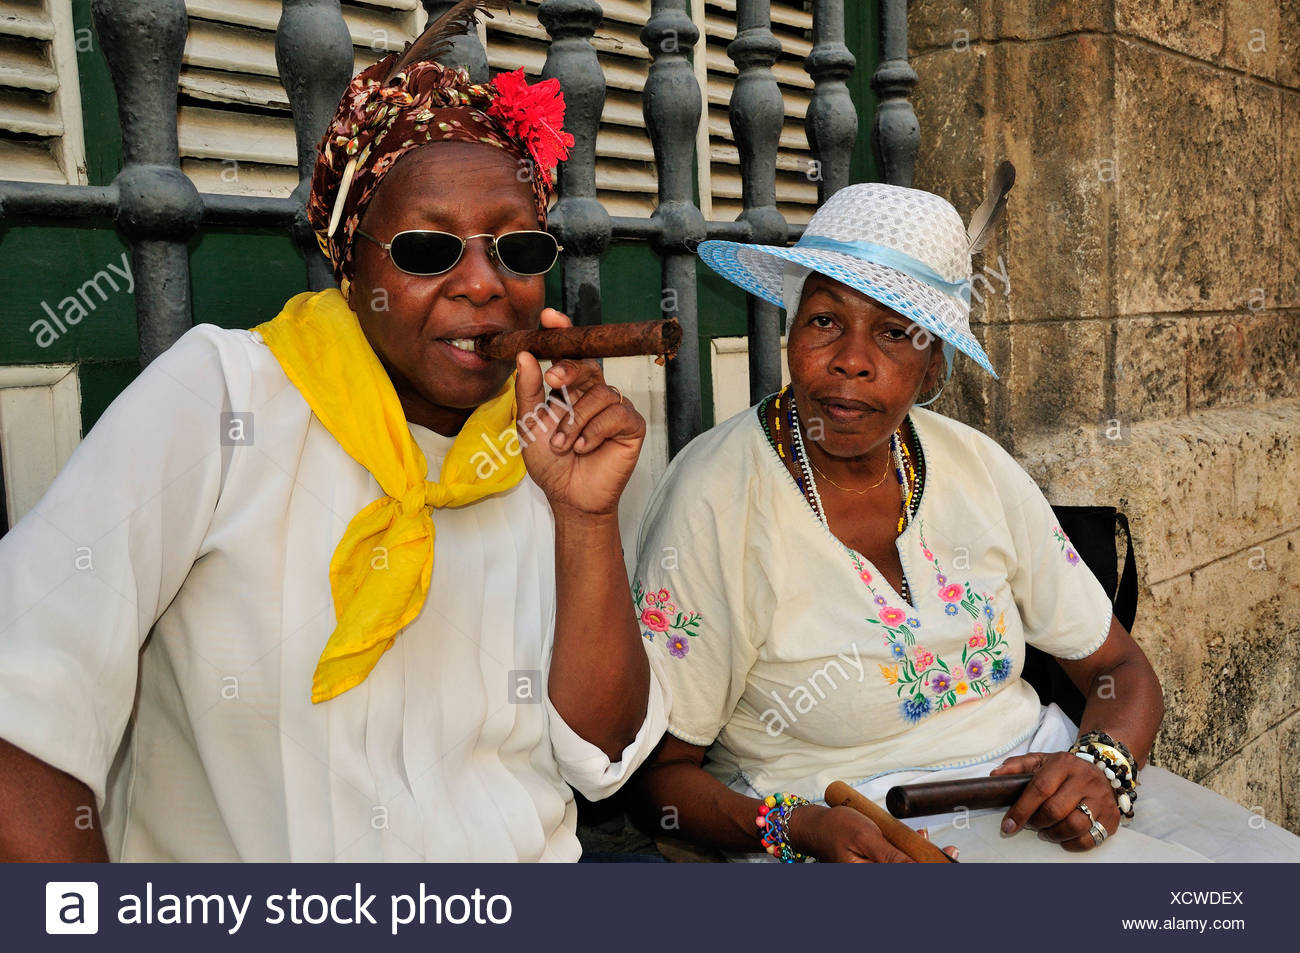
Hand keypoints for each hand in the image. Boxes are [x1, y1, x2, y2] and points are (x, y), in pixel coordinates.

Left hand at [514, 308, 645, 517]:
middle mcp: (594, 394)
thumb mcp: (529, 424)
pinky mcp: (632, 426)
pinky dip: (595, 430)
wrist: (568, 497)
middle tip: (553, 382)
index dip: (563, 333)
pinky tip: (584, 448)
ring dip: (576, 420)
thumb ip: (528, 390)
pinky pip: (617, 414)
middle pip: (588, 366)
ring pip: (600, 394)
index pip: (570, 354)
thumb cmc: (550, 463)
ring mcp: (615, 409)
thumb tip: (524, 355)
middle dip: (569, 370)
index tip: (549, 317)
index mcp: (570, 389)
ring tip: (563, 444)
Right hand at [787, 805, 957, 862]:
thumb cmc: (837, 827)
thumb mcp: (866, 837)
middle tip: (949, 851)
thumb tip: (918, 870)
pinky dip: (910, 855)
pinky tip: (918, 841)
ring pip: (906, 870)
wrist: (816, 824)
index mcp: (867, 878)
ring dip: (921, 858)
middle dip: (929, 864)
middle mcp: (872, 879)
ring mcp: (875, 873)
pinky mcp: (878, 868)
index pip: (905, 879)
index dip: (928, 872)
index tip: (949, 863)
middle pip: (910, 876)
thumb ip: (892, 858)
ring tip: (929, 839)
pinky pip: (898, 865)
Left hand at [993, 750, 1118, 850]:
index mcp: (1063, 764)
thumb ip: (1016, 766)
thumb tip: (995, 776)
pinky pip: (1090, 838)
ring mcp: (1101, 799)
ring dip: (1054, 834)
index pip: (1039, 789)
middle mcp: (1084, 780)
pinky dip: (1072, 844)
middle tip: (1031, 824)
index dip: (1021, 810)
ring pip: (1074, 826)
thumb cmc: (1065, 769)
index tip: (1008, 825)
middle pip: (1055, 810)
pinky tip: (1063, 837)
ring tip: (1046, 831)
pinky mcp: (1111, 816)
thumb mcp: (1040, 760)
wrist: (1104, 767)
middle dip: (1037, 822)